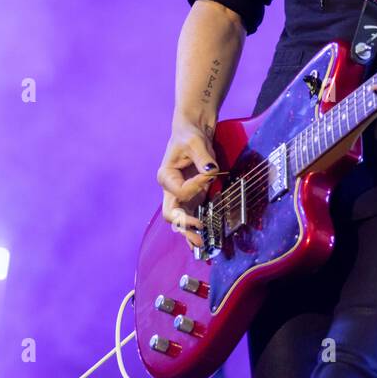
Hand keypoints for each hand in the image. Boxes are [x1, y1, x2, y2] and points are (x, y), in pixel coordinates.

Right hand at [156, 115, 225, 249]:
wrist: (195, 132)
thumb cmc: (190, 135)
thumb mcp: (196, 142)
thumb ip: (203, 157)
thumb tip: (210, 171)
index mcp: (166, 176)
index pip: (180, 191)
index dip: (195, 186)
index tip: (209, 173)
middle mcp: (170, 189)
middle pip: (172, 213)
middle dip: (185, 226)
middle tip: (200, 234)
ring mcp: (181, 195)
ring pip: (181, 220)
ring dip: (190, 233)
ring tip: (202, 245)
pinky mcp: (193, 196)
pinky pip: (192, 215)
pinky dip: (196, 228)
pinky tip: (204, 240)